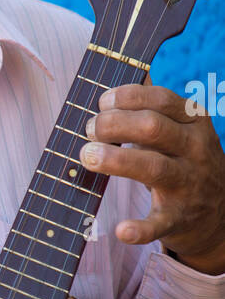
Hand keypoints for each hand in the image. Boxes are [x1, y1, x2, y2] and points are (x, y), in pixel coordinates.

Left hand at [80, 82, 224, 274]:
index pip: (161, 100)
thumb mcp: (181, 128)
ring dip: (117, 161)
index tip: (101, 103)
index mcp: (194, 122)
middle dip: (114, 124)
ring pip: (154, 168)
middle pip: (153, 128)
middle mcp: (195, 150)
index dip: (127, 97)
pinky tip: (120, 230)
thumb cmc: (185, 160)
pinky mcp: (178, 219)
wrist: (218, 213)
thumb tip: (131, 67)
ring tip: (87, 155)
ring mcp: (189, 185)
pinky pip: (159, 223)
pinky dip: (140, 229)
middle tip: (89, 130)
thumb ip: (155, 103)